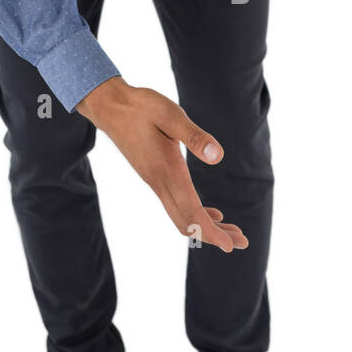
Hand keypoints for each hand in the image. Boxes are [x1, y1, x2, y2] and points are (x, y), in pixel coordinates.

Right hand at [76, 76, 247, 252]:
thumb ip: (194, 136)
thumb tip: (218, 157)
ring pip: (181, 216)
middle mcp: (159, 182)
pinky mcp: (154, 177)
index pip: (191, 211)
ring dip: (206, 227)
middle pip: (187, 221)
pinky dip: (195, 215)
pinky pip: (175, 206)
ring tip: (232, 231)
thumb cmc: (141, 107)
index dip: (211, 231)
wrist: (109, 107)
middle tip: (241, 242)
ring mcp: (155, 182)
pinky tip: (212, 213)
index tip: (230, 245)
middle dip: (214, 236)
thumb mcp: (170, 114)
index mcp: (167, 170)